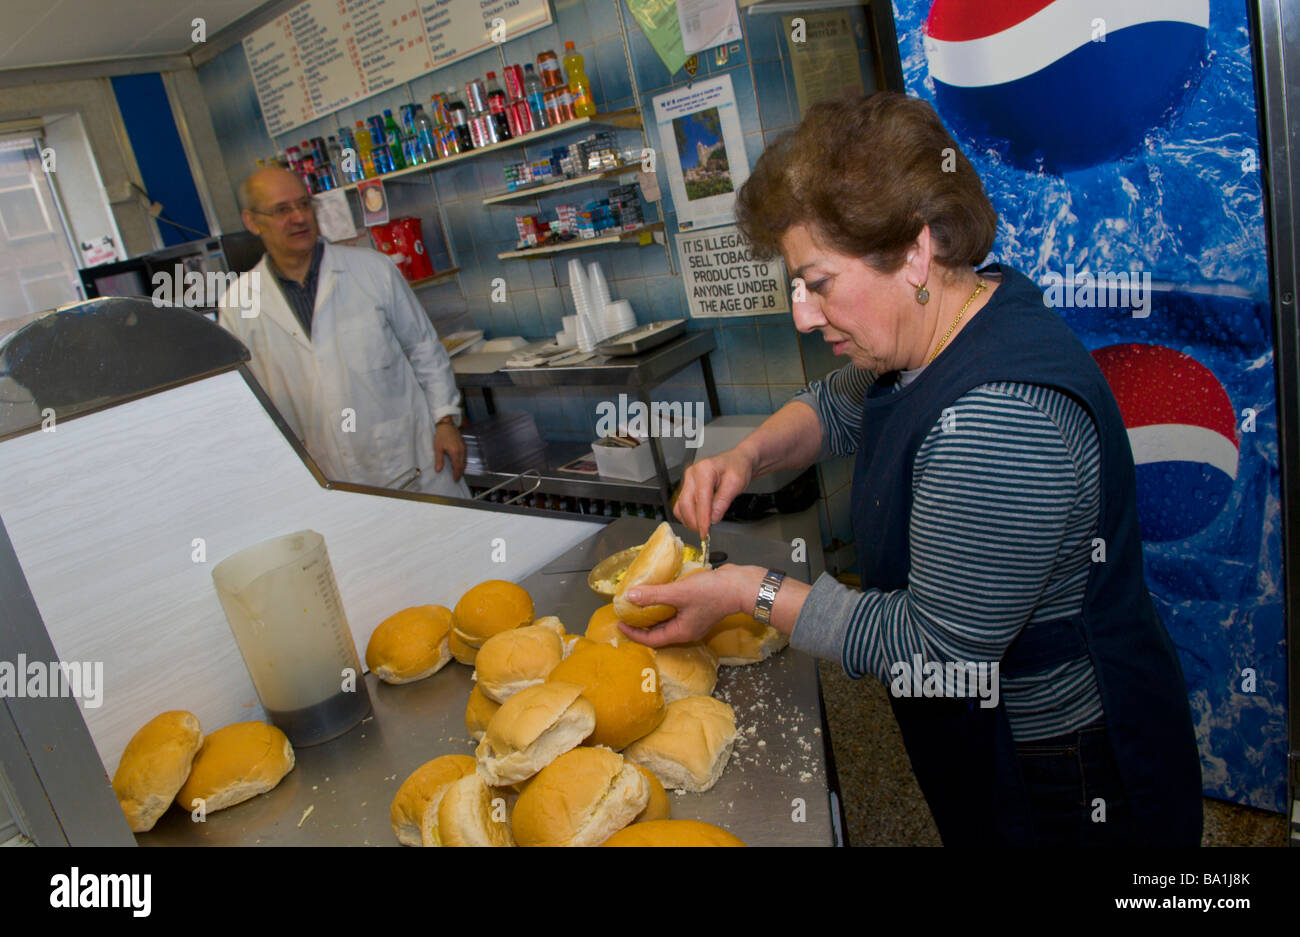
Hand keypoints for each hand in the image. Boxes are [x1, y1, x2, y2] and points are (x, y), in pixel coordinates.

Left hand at [434, 421, 465, 479]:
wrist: (447, 425)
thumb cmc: (441, 436)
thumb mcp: (438, 448)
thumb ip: (439, 460)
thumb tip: (438, 470)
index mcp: (455, 452)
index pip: (457, 466)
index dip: (456, 474)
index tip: (455, 479)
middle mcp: (461, 451)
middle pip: (462, 465)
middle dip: (460, 473)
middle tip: (457, 479)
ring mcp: (463, 448)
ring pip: (464, 461)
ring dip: (462, 468)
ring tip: (458, 473)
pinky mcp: (464, 446)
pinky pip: (465, 457)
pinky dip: (463, 463)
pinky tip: (459, 464)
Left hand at [616, 565, 758, 647]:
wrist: (741, 585)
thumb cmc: (712, 592)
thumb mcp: (678, 593)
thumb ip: (653, 595)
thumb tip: (629, 597)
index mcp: (682, 632)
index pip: (652, 639)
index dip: (634, 633)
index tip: (620, 623)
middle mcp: (687, 630)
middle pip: (659, 631)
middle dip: (641, 624)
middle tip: (626, 613)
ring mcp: (694, 619)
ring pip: (668, 620)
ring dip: (653, 613)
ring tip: (639, 602)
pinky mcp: (698, 608)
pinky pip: (676, 611)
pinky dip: (665, 605)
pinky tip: (659, 593)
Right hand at [674, 447, 755, 537]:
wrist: (736, 462)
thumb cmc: (737, 468)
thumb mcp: (736, 483)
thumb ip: (723, 501)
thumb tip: (713, 517)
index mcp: (704, 470)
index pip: (700, 499)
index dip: (702, 518)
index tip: (705, 532)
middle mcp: (692, 474)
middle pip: (685, 503)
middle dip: (694, 522)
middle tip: (704, 534)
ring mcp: (687, 481)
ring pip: (680, 506)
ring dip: (689, 520)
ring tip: (703, 528)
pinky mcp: (687, 488)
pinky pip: (681, 506)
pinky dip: (688, 516)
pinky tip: (699, 521)